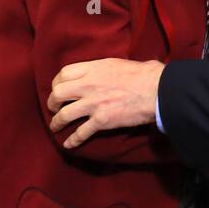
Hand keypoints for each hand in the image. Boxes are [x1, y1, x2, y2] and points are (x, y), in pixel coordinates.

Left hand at [47, 58, 162, 148]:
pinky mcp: (102, 121)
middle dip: (52, 102)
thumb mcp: (117, 63)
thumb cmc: (143, 74)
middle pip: (58, 94)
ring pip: (64, 115)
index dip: (57, 83)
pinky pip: (81, 132)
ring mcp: (94, 104)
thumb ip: (101, 69)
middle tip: (53, 107)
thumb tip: (100, 72)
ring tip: (55, 126)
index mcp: (93, 69)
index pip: (63, 74)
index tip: (58, 88)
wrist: (157, 90)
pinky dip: (73, 140)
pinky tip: (68, 144)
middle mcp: (89, 86)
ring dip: (57, 122)